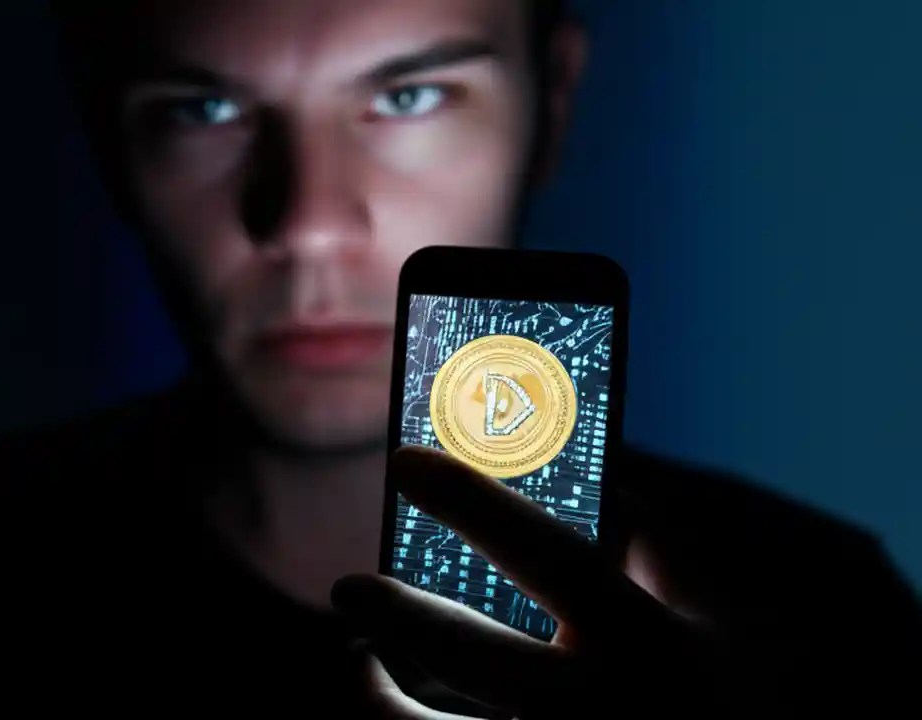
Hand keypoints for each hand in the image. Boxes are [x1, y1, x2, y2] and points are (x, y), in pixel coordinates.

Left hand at [331, 446, 919, 718]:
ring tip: (364, 672)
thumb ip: (699, 512)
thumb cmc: (838, 670)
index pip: (553, 558)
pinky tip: (419, 716)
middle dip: (396, 620)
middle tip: (349, 586)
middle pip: (469, 664)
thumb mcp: (811, 578)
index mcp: (670, 655)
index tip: (405, 459)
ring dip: (388, 713)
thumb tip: (607, 462)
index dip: (472, 500)